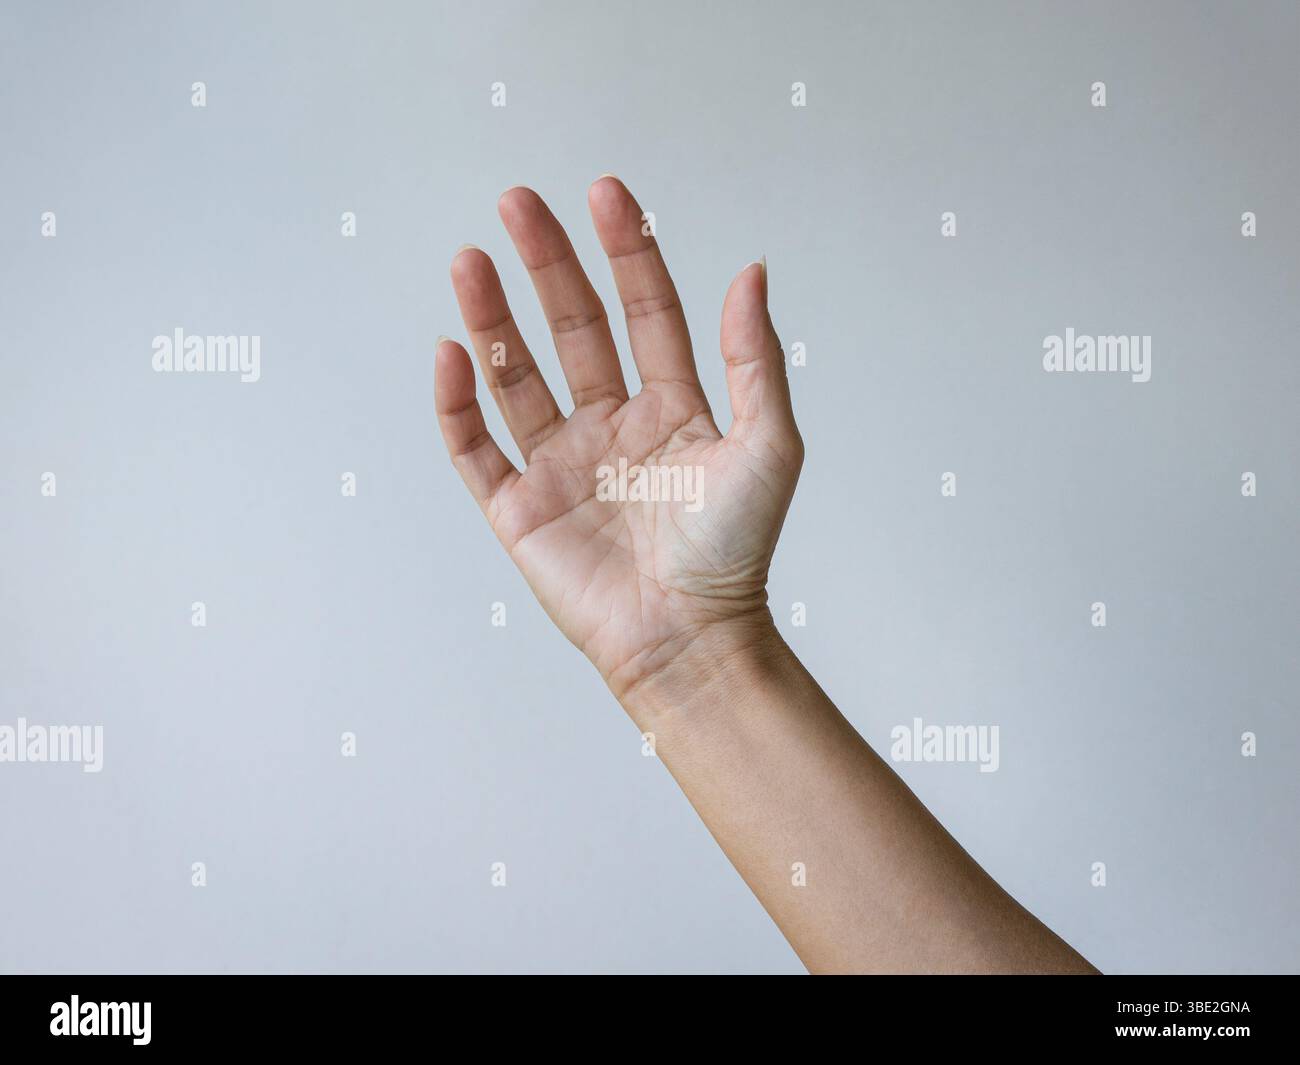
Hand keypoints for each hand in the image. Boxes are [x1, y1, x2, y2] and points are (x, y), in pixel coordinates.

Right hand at [436, 177, 802, 699]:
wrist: (688, 639)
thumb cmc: (736, 550)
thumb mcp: (769, 445)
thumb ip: (755, 360)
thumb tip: (753, 270)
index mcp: (671, 408)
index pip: (644, 311)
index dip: (627, 251)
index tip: (607, 193)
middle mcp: (611, 426)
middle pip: (572, 329)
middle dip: (547, 265)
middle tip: (518, 203)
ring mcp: (561, 464)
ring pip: (516, 376)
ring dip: (492, 319)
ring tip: (472, 260)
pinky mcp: (519, 508)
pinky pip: (476, 448)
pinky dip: (458, 403)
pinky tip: (452, 353)